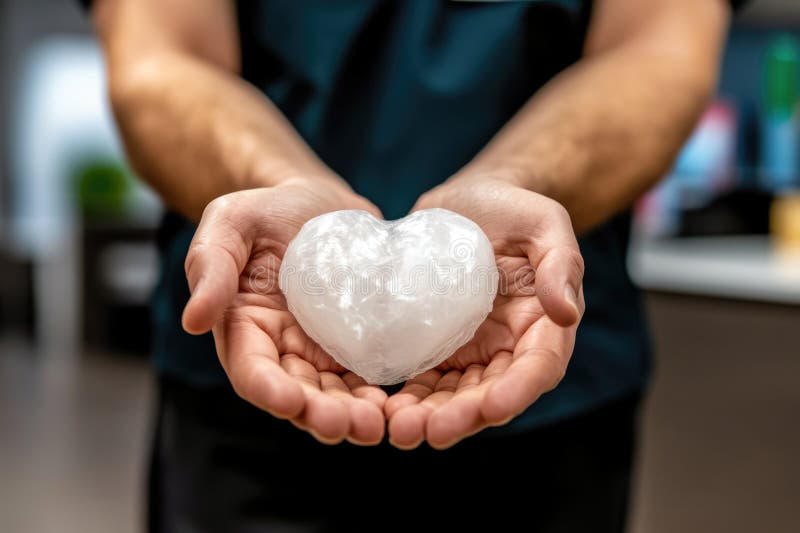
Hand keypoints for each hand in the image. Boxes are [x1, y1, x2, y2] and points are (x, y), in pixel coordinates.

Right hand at [181, 178, 387, 444]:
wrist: (319, 203)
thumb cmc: (268, 210)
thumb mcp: (230, 222)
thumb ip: (210, 266)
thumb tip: (193, 321)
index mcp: (245, 327)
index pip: (252, 371)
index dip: (269, 390)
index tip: (291, 402)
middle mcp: (282, 348)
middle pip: (298, 394)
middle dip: (319, 414)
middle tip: (348, 425)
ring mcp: (322, 350)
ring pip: (334, 395)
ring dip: (352, 415)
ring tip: (376, 424)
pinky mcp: (357, 343)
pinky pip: (366, 376)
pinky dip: (378, 394)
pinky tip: (396, 403)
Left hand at [386, 177, 584, 448]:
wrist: (465, 203)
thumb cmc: (509, 208)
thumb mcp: (543, 222)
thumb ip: (560, 262)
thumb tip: (566, 312)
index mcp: (543, 324)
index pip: (538, 368)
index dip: (517, 391)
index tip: (492, 408)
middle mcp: (508, 347)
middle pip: (491, 394)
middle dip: (463, 417)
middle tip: (430, 432)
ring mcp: (470, 351)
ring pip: (454, 397)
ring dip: (430, 418)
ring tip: (399, 430)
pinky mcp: (436, 346)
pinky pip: (425, 380)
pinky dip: (409, 399)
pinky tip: (385, 409)